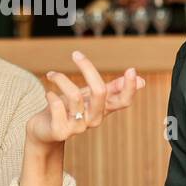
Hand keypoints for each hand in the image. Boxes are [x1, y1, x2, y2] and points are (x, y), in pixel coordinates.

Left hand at [26, 50, 145, 145]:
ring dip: (60, 79)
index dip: (129, 87)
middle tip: (76, 54)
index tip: (131, 70)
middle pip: (99, 91)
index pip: (123, 100)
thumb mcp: (90, 97)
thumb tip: (141, 80)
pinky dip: (51, 94)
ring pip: (74, 95)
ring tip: (51, 75)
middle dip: (87, 68)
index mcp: (103, 109)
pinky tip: (48, 93)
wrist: (44, 131)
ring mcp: (78, 127)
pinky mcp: (60, 131)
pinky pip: (57, 105)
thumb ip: (112, 88)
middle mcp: (94, 119)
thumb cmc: (68, 110)